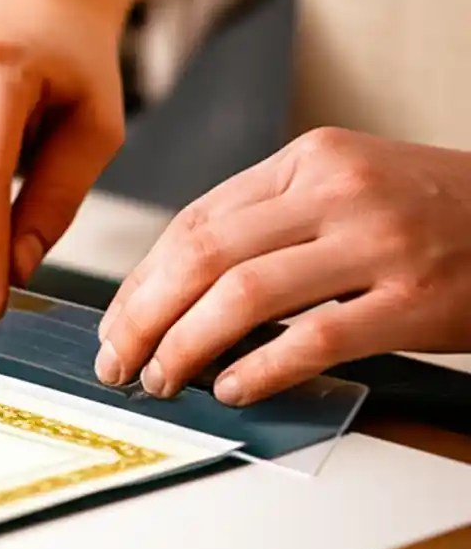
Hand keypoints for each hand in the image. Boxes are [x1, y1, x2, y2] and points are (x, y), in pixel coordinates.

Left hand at [97, 127, 470, 404]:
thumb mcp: (348, 188)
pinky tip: (232, 388)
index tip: (115, 321)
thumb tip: (176, 288)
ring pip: (244, 296)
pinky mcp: (414, 301)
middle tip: (118, 360)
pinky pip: (313, 339)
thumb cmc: (433, 213)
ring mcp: (378, 243)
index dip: (141, 279)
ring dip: (186, 347)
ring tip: (162, 379)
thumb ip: (269, 222)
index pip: (195, 220)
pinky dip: (259, 368)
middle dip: (143, 316)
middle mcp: (338, 190)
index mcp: (310, 160)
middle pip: (203, 255)